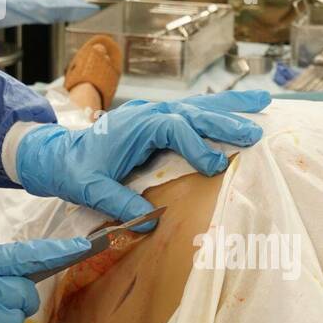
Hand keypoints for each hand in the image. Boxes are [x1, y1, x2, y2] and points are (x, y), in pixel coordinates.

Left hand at [14, 91, 270, 223]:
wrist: (58, 156)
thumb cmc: (74, 172)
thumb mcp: (91, 189)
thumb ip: (118, 202)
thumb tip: (149, 221)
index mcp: (133, 126)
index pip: (173, 129)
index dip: (196, 144)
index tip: (215, 164)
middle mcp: (146, 114)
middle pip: (191, 111)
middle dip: (224, 120)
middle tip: (255, 133)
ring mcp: (152, 114)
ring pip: (196, 105)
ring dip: (229, 104)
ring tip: (264, 101)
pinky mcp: (157, 122)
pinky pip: (190, 112)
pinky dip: (216, 110)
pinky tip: (240, 109)